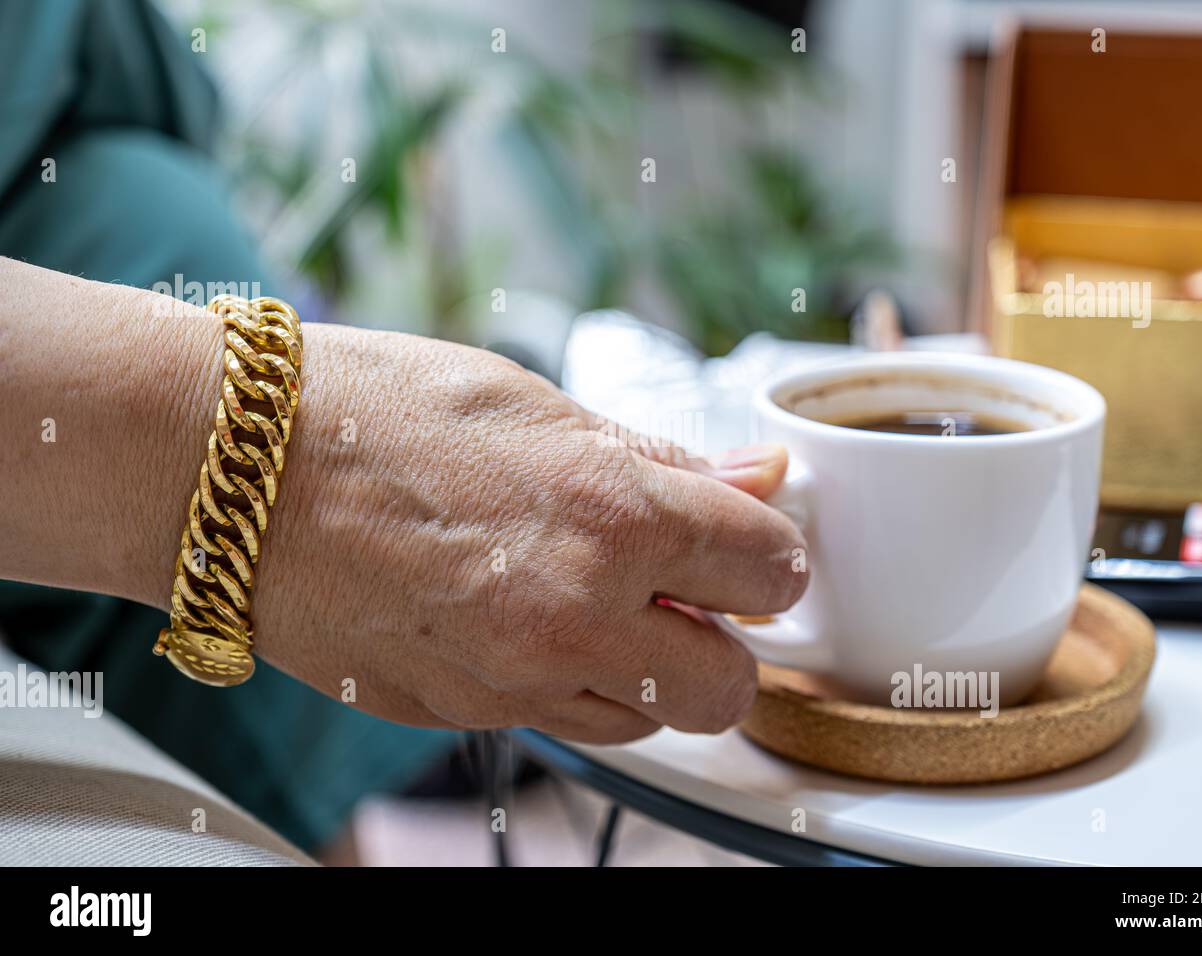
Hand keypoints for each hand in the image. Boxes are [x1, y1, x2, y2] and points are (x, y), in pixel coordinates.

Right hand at [247, 324, 807, 741]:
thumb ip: (660, 459)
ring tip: (595, 602)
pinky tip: (530, 625)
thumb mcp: (536, 405)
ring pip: (649, 721)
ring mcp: (516, 678)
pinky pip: (562, 726)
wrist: (232, 470)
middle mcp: (577, 614)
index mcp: (614, 513)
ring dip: (649, 671)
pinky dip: (574, 688)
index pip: (769, 568)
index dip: (771, 552)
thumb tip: (752, 476)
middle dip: (725, 640)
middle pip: (730, 683)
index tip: (751, 544)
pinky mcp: (463, 714)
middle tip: (687, 592)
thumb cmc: (372, 411)